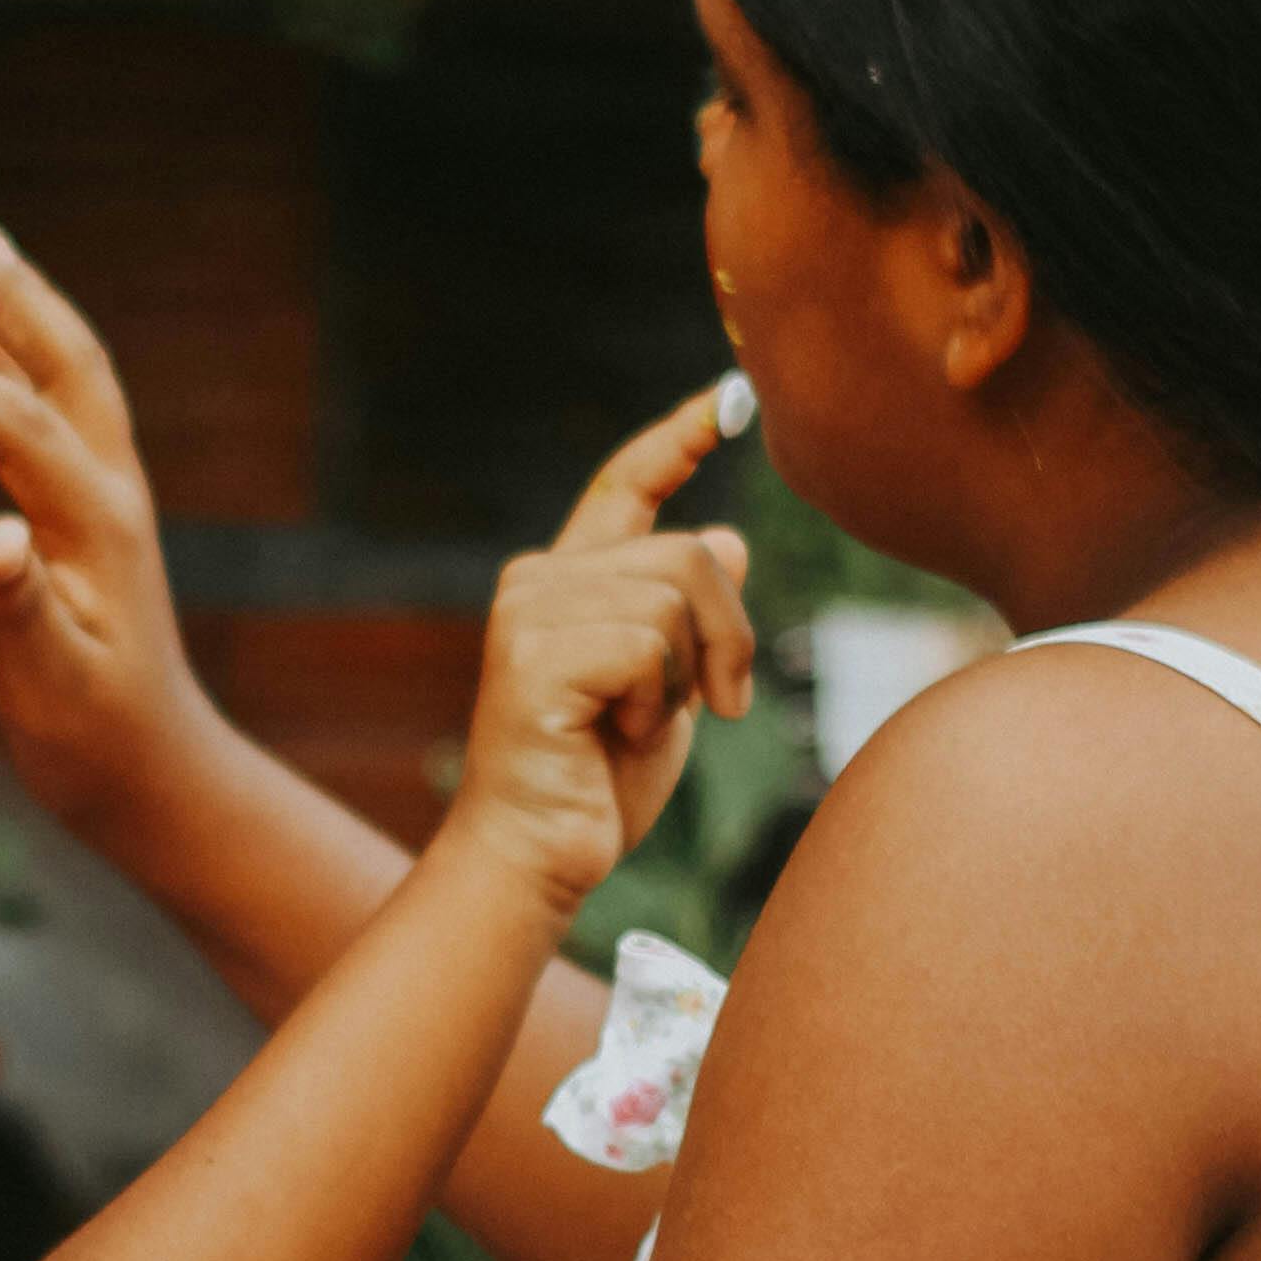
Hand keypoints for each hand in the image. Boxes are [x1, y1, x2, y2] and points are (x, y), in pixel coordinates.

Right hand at [0, 219, 211, 842]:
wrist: (153, 772)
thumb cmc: (93, 740)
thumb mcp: (52, 687)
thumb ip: (20, 608)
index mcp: (98, 528)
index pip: (23, 428)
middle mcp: (111, 493)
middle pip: (66, 363)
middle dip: (7, 290)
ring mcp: (106, 495)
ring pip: (65, 372)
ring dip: (15, 303)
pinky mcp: (89, 509)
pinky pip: (52, 406)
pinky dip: (15, 353)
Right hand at [440, 394, 757, 921]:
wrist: (537, 859)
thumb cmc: (599, 783)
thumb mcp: (669, 688)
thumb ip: (690, 619)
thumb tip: (728, 537)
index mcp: (567, 580)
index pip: (625, 487)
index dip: (675, 439)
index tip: (724, 401)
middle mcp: (540, 579)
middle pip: (689, 553)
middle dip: (730, 635)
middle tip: (724, 705)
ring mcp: (530, 613)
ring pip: (677, 597)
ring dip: (691, 677)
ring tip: (644, 727)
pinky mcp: (535, 655)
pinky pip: (647, 645)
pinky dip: (658, 704)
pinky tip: (618, 738)